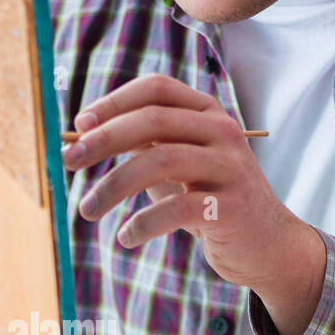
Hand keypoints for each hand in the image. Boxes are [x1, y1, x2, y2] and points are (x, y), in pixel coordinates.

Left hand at [61, 74, 326, 334]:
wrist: (267, 245)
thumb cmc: (211, 202)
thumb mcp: (180, 166)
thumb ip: (146, 146)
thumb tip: (84, 136)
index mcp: (209, 114)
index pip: (157, 89)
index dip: (114, 102)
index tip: (79, 124)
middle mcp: (223, 132)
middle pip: (153, 121)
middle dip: (103, 139)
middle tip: (67, 160)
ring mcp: (230, 168)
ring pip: (159, 161)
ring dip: (112, 186)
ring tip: (87, 210)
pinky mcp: (231, 208)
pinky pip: (175, 210)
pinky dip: (142, 224)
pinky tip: (126, 238)